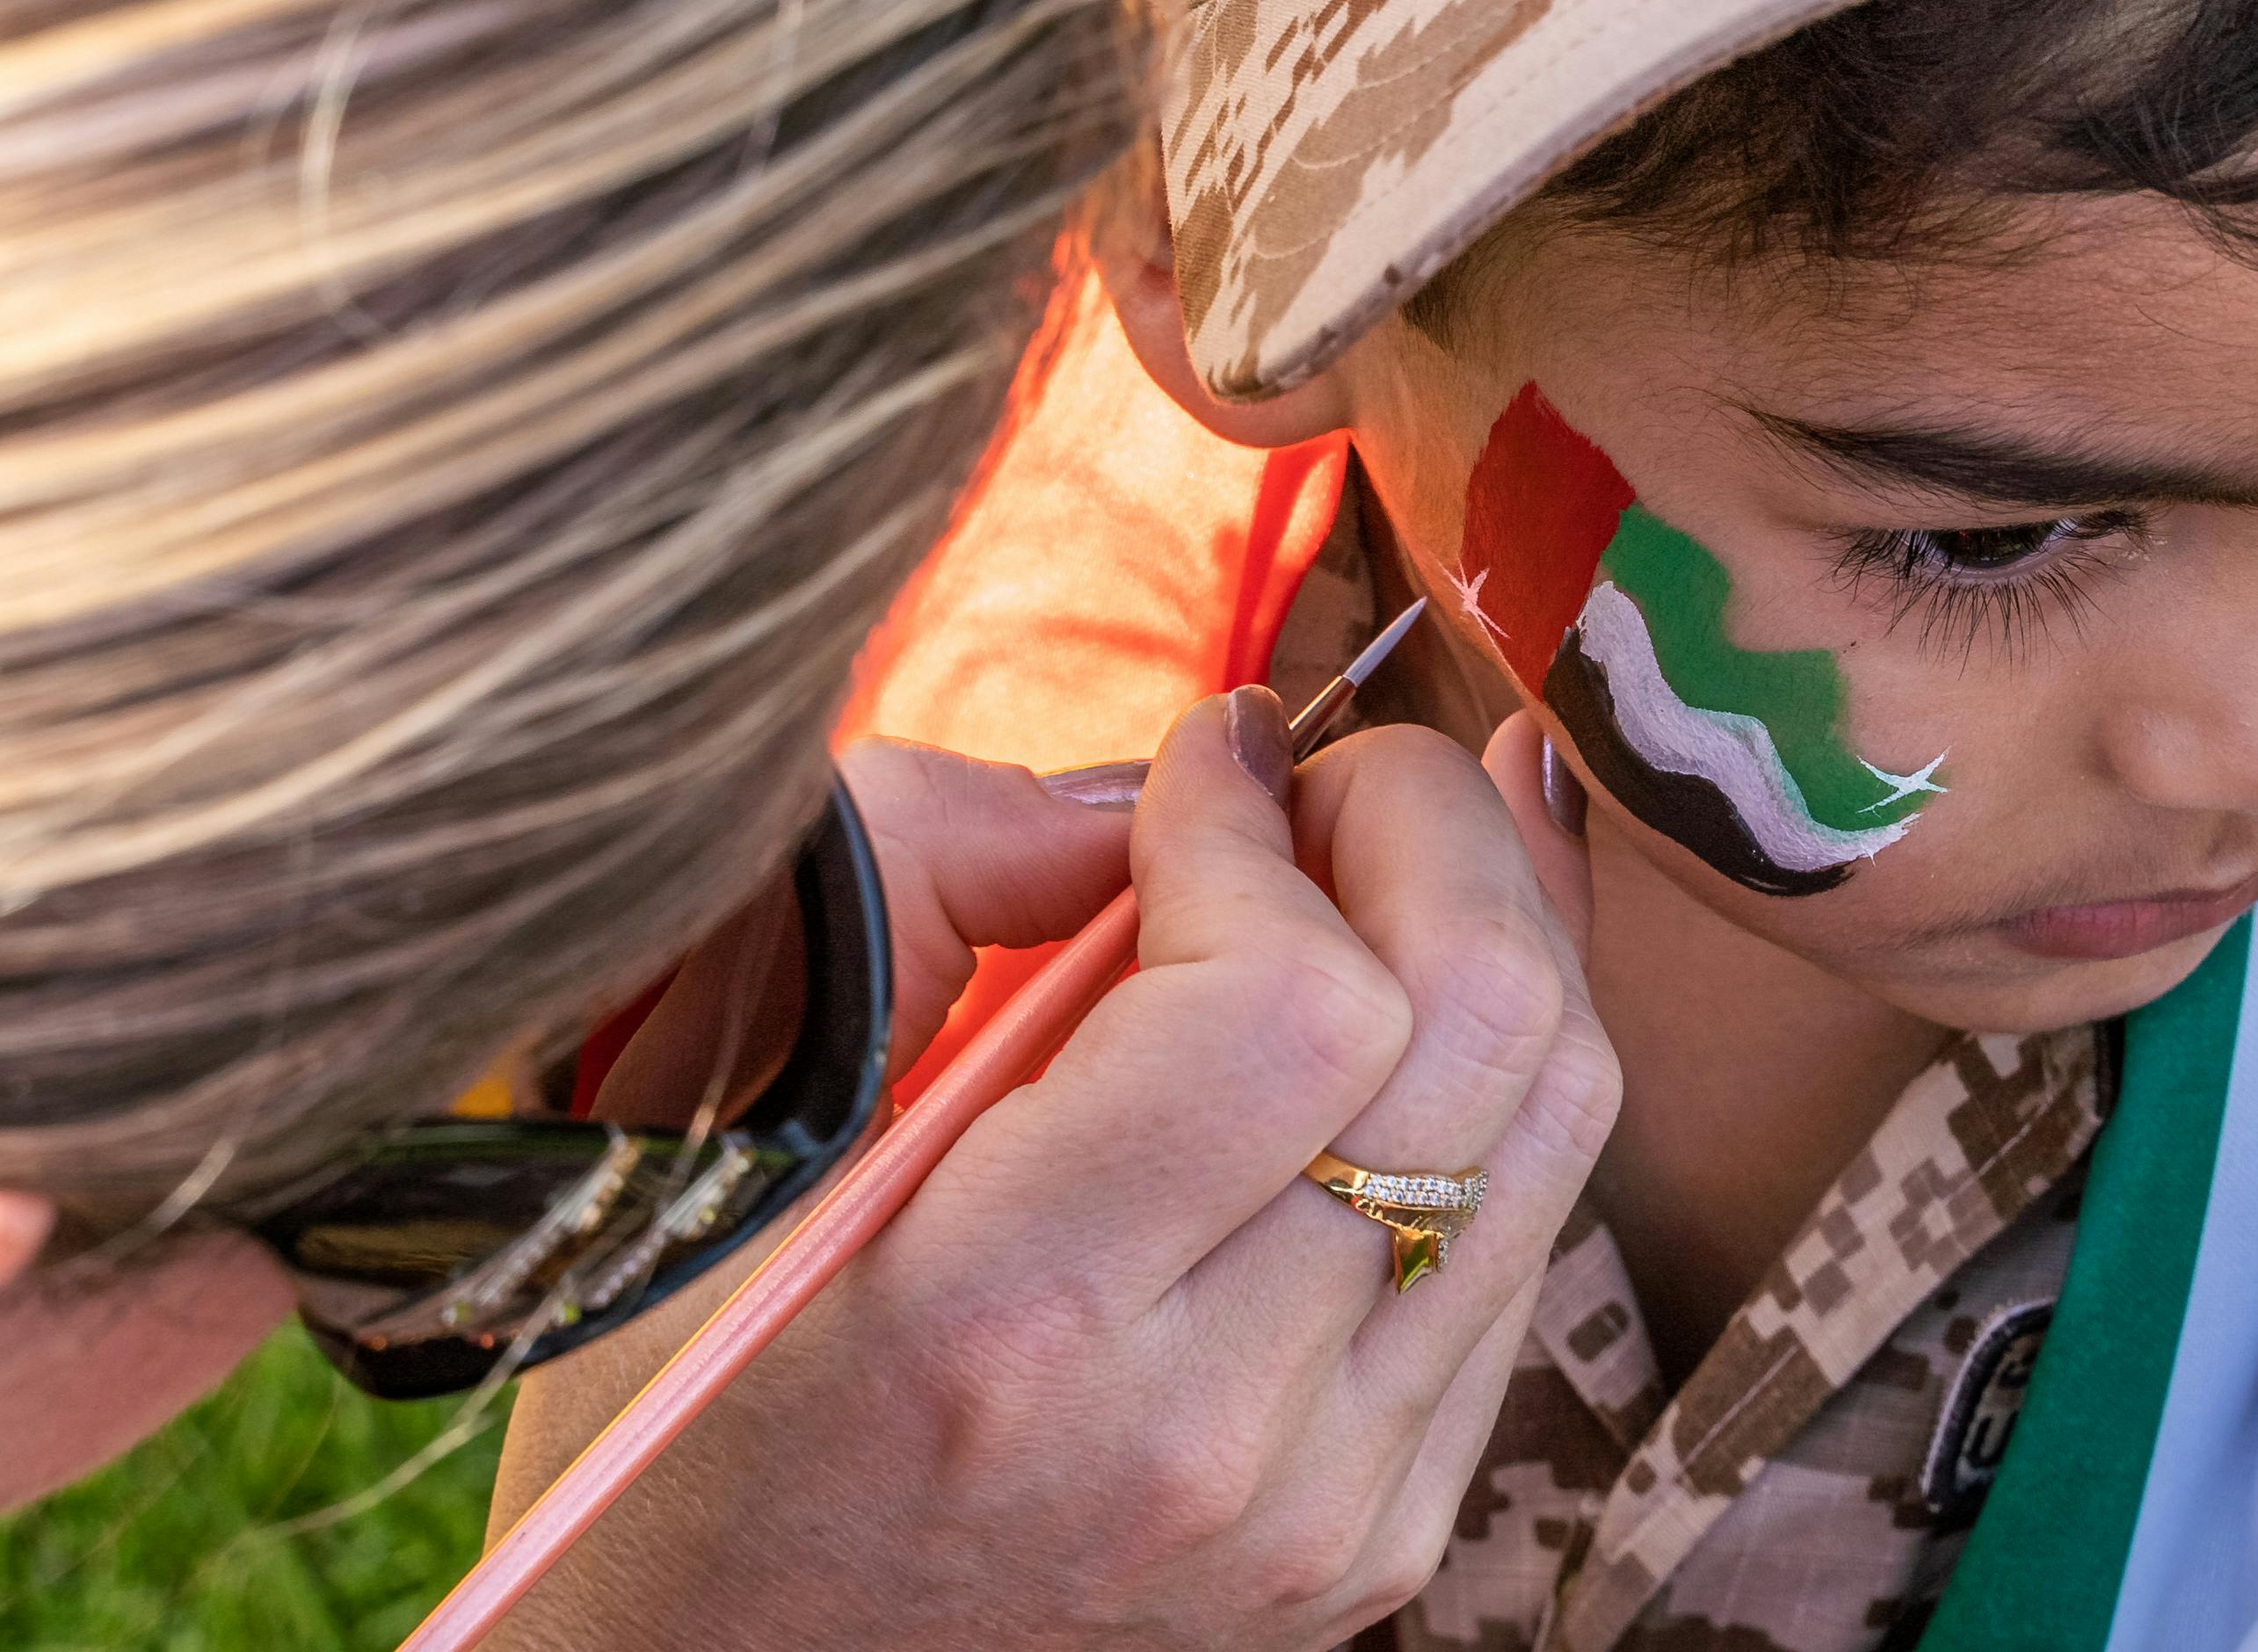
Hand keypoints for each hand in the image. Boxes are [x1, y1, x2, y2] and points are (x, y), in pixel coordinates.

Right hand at [490, 696, 1618, 1650]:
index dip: (1261, 819)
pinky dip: (1496, 1078)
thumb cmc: (681, 1395)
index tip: (1201, 751)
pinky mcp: (1388, 1528)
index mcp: (1008, 1317)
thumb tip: (1144, 784)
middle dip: (1426, 824)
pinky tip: (1412, 996)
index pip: (1288, 996)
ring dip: (1496, 924)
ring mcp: (1326, 1496)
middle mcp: (1205, 1428)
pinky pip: (1529, 1231)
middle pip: (1480, 1023)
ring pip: (1555, 1111)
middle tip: (1316, 777)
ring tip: (1380, 847)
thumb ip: (905, 880)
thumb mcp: (710, 1117)